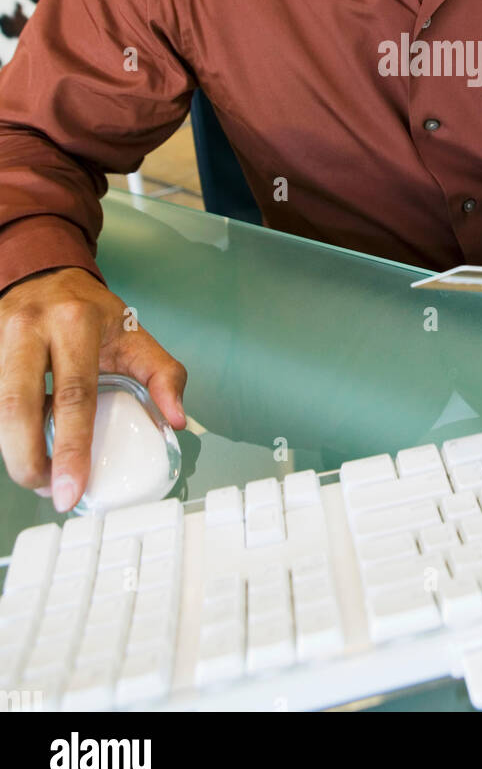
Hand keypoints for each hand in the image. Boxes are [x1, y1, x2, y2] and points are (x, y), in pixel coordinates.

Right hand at [0, 267, 186, 512]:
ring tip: (40, 476)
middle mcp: (30, 328)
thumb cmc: (90, 313)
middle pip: (18, 406)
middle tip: (47, 492)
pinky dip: (6, 429)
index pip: (74, 395)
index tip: (72, 489)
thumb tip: (177, 420)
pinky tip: (25, 443)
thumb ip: (163, 375)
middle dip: (28, 461)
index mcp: (75, 323)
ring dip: (14, 451)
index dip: (73, 448)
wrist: (46, 275)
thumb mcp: (134, 335)